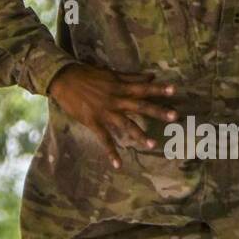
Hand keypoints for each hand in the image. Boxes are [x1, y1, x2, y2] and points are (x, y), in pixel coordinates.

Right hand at [47, 62, 181, 169]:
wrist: (63, 79)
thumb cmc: (87, 74)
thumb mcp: (110, 73)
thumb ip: (131, 76)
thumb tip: (151, 75)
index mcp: (120, 86)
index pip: (142, 87)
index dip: (158, 89)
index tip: (174, 90)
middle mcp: (115, 99)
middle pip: (140, 106)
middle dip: (157, 111)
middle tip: (175, 116)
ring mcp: (104, 111)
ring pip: (125, 124)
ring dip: (139, 134)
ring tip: (154, 144)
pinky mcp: (93, 121)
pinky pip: (104, 139)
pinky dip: (110, 152)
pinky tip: (118, 165)